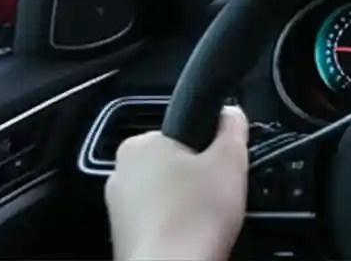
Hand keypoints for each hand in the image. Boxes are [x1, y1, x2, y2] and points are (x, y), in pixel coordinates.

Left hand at [105, 106, 248, 260]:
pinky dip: (174, 226)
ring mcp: (117, 208)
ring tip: (206, 219)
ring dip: (186, 203)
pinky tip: (191, 237)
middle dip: (197, 177)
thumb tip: (232, 113)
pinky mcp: (123, 237)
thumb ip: (233, 128)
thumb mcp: (230, 161)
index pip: (183, 132)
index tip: (223, 167)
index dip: (209, 148)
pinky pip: (157, 221)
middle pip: (173, 164)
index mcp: (140, 144)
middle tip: (220, 192)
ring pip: (165, 194)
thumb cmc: (196, 217)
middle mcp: (120, 172)